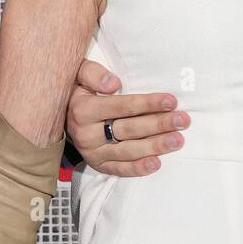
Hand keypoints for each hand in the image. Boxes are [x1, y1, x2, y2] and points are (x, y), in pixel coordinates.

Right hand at [65, 59, 189, 176]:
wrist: (59, 115)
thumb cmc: (77, 91)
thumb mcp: (78, 74)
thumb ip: (93, 73)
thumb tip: (113, 84)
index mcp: (83, 110)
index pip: (121, 106)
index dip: (147, 104)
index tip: (171, 101)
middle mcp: (86, 134)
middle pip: (129, 129)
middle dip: (158, 125)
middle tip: (182, 120)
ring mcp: (92, 152)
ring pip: (128, 150)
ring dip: (155, 146)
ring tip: (178, 141)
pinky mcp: (98, 165)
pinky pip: (119, 169)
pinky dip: (138, 169)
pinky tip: (156, 163)